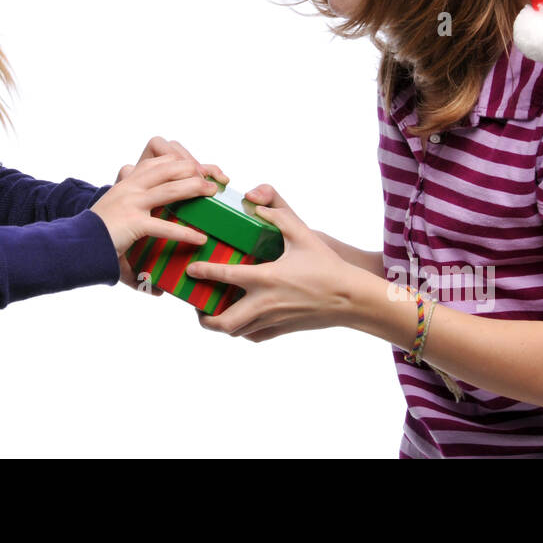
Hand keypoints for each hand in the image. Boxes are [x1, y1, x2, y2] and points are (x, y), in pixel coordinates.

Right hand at [110, 137, 228, 290]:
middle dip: (193, 170)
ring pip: (171, 189)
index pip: (156, 163)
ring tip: (212, 194)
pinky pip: (165, 227)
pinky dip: (185, 233)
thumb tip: (155, 264)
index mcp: (126, 183)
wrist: (75, 243)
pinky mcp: (134, 223)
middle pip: (168, 168)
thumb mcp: (117, 221)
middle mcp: (130, 187)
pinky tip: (199, 239)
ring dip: (195, 189)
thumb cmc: (96, 235)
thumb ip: (137, 225)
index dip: (178, 162)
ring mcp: (132, 203)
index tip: (196, 169)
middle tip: (211, 179)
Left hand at [184, 184, 359, 340]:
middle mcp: (265, 303)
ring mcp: (273, 320)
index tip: (190, 270)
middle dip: (203, 317)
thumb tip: (258, 206)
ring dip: (220, 324)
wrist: (351, 298)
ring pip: (237, 332)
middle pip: (224, 321)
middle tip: (195, 305)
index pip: (225, 276)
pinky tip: (241, 319)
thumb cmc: (327, 265)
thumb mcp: (303, 235)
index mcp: (266, 278)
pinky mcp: (283, 330)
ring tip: (212, 312)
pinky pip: (254, 337)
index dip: (203, 272)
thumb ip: (279, 216)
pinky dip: (242, 331)